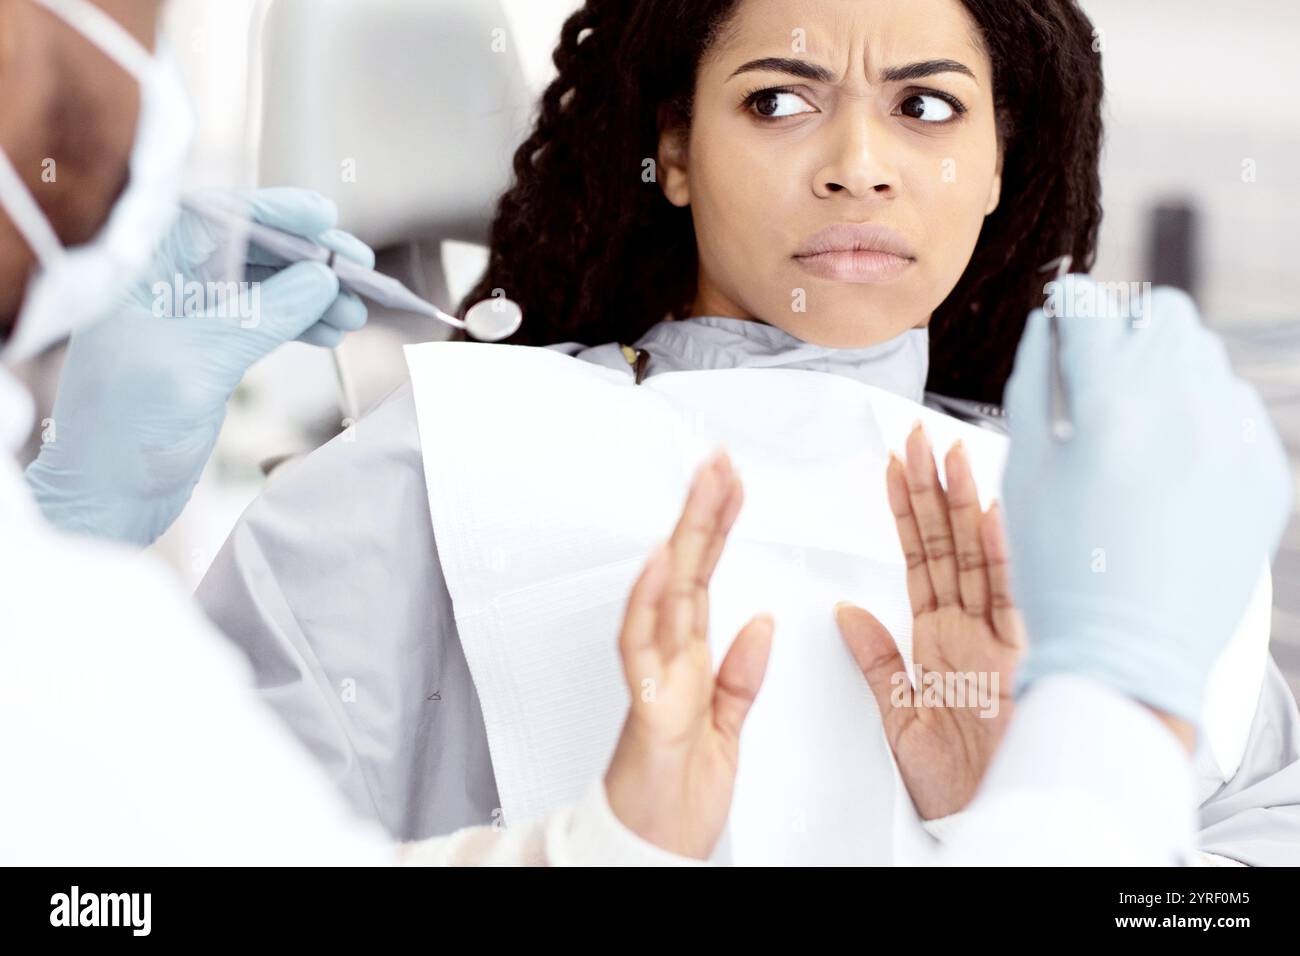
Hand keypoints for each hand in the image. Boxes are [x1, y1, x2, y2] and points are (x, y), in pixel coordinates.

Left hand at [25, 188, 372, 546]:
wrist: (106, 499)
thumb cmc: (128, 430)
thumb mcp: (199, 363)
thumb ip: (263, 316)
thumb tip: (324, 278)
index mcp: (140, 271)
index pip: (214, 218)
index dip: (275, 213)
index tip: (327, 219)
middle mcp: (162, 284)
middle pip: (247, 248)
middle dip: (306, 258)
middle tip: (361, 269)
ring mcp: (187, 318)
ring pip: (263, 286)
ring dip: (313, 296)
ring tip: (356, 313)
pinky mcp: (207, 351)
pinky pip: (264, 321)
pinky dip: (301, 323)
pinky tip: (333, 332)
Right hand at [604, 450, 773, 858]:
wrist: (650, 850)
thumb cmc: (679, 795)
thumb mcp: (727, 728)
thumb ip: (741, 675)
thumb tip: (761, 625)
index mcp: (691, 661)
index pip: (707, 579)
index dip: (719, 528)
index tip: (732, 483)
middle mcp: (669, 661)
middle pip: (687, 572)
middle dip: (704, 512)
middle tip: (719, 461)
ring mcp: (654, 680)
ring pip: (666, 595)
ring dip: (683, 539)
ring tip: (701, 489)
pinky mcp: (649, 710)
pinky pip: (642, 651)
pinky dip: (647, 604)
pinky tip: (659, 562)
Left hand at [835, 424, 1023, 819]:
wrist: (992, 825)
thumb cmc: (955, 783)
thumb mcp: (900, 716)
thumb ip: (877, 660)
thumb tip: (845, 611)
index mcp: (940, 641)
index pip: (919, 561)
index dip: (904, 513)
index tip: (892, 469)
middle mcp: (973, 631)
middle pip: (948, 546)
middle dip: (931, 491)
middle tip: (916, 439)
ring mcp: (1001, 640)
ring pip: (978, 559)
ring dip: (962, 506)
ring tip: (948, 456)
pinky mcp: (1026, 658)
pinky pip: (1011, 599)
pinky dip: (1001, 555)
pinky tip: (991, 513)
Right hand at [1003, 276, 1291, 728]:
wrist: (1128, 657)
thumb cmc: (1059, 569)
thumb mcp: (1023, 473)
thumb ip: (1032, 386)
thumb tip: (1047, 328)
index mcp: (1109, 408)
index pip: (1090, 311)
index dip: (1068, 304)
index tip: (1063, 308)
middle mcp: (1184, 411)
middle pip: (1165, 313)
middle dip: (1128, 323)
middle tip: (1102, 360)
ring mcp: (1236, 443)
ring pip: (1207, 357)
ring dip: (1167, 367)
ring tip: (1136, 417)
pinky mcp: (1266, 477)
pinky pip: (1240, 411)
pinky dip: (1204, 416)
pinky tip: (1173, 458)